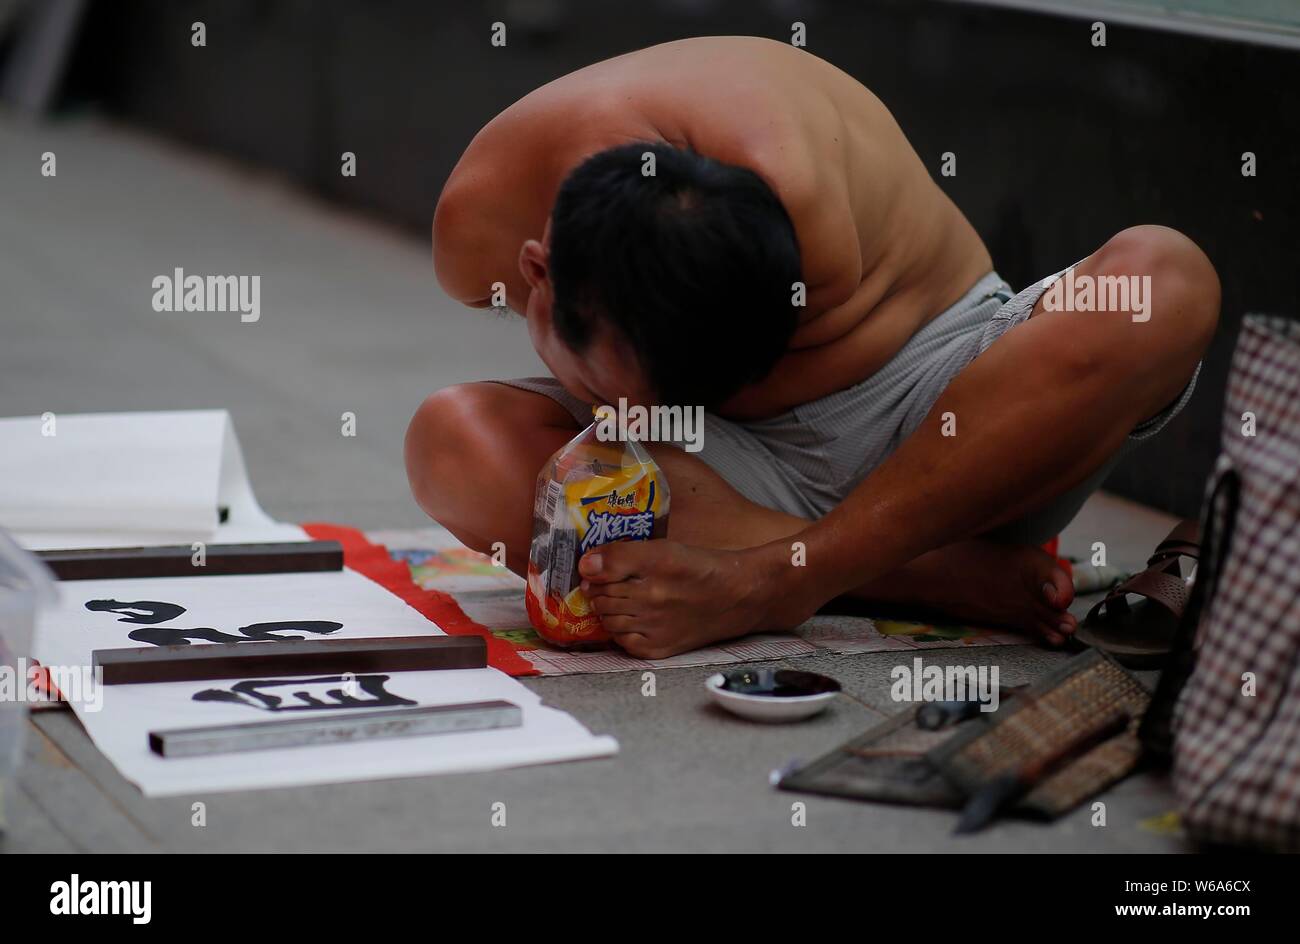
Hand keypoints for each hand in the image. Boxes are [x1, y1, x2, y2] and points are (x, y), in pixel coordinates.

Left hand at [578, 539, 811, 658]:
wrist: (737, 596)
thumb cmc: (699, 568)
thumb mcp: (664, 549)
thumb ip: (622, 555)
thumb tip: (585, 565)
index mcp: (652, 564)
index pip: (599, 570)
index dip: (594, 569)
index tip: (597, 568)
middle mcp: (651, 598)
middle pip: (601, 596)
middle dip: (598, 590)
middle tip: (610, 585)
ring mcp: (654, 626)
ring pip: (608, 619)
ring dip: (608, 610)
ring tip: (623, 602)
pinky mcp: (659, 648)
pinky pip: (622, 642)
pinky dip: (620, 632)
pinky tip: (632, 621)